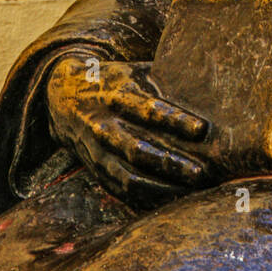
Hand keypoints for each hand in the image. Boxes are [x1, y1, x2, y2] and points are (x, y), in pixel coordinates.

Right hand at [46, 55, 210, 208]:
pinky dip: (146, 196)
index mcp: (115, 93)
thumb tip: (208, 79)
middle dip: (171, 162)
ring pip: (129, 175)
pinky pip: (121, 189)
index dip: (175, 120)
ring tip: (192, 188)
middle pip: (138, 148)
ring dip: (162, 185)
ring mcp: (96, 151)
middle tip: (202, 171)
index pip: (148, 109)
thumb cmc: (113, 82)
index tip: (201, 130)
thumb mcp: (132, 72)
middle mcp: (103, 124)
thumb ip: (162, 81)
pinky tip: (172, 197)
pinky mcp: (96, 170)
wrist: (63, 97)